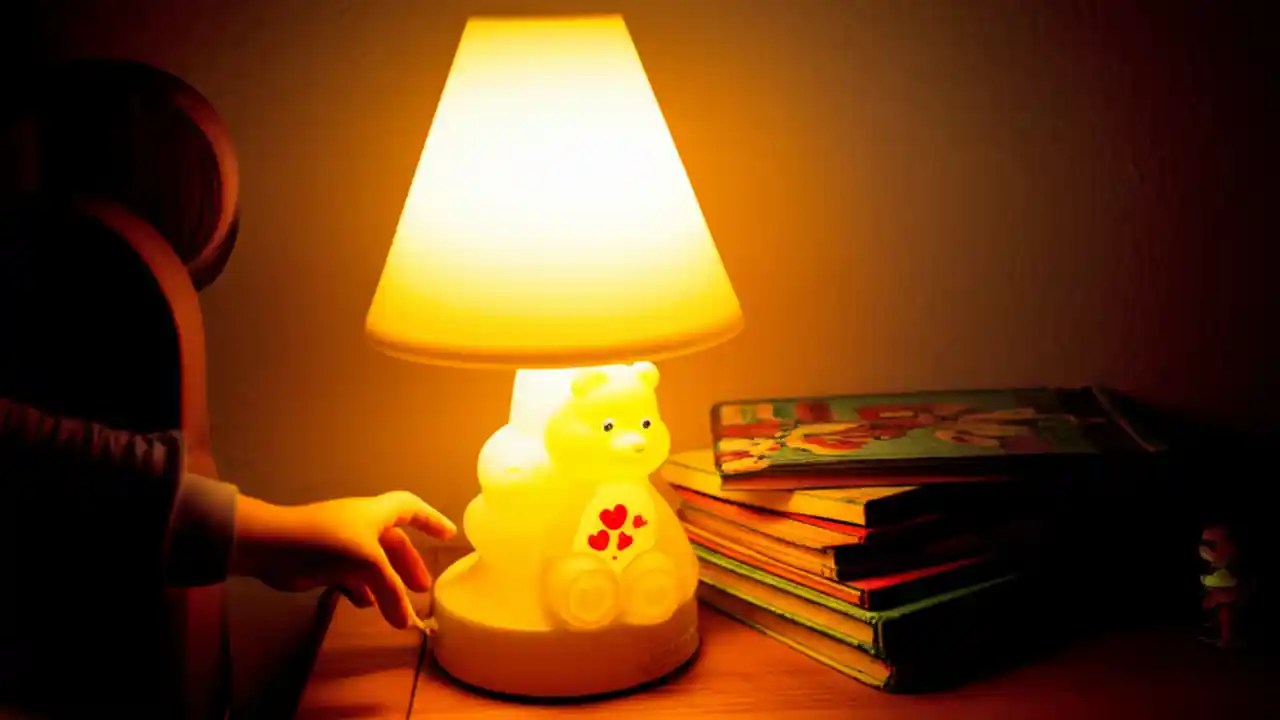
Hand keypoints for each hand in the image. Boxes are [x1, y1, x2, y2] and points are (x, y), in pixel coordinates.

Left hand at [230, 491, 456, 628]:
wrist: (272, 546)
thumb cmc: (327, 542)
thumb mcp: (368, 563)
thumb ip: (390, 592)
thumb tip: (406, 621)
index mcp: (376, 514)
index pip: (411, 509)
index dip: (431, 519)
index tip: (448, 534)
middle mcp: (361, 525)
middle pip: (394, 543)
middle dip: (409, 565)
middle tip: (421, 589)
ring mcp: (342, 544)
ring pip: (373, 564)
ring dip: (385, 583)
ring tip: (396, 606)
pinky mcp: (325, 563)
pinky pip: (352, 577)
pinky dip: (362, 590)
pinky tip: (365, 604)